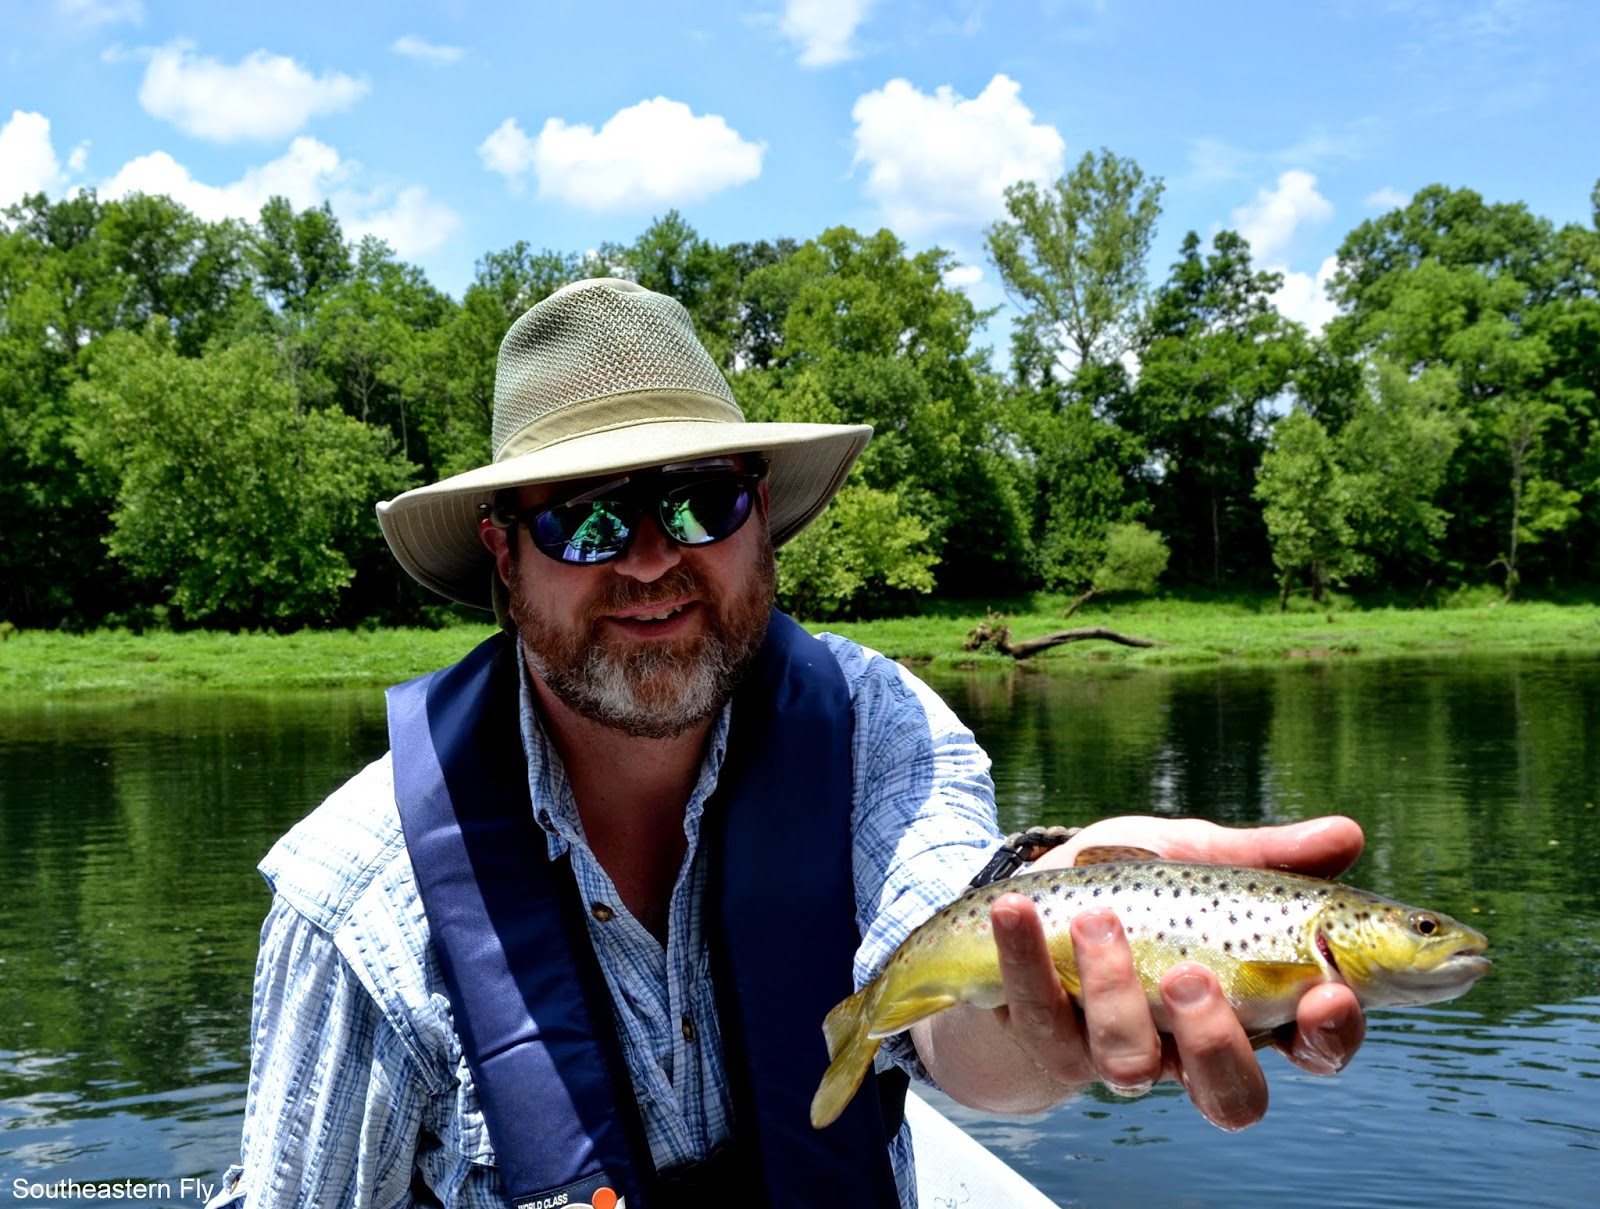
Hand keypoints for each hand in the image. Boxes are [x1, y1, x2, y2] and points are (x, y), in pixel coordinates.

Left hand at [988, 815, 1366, 1129]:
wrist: (1016, 908)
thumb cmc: (1119, 884)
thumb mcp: (1190, 855)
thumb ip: (1262, 852)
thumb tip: (1348, 833)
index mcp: (1245, 1002)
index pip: (1313, 1046)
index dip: (1331, 1035)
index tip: (1329, 993)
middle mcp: (1186, 1046)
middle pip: (1233, 1097)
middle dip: (1216, 1044)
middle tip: (1191, 975)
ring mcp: (1115, 1053)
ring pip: (1130, 1064)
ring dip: (1112, 989)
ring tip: (1096, 920)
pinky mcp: (1046, 1044)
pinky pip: (1041, 1019)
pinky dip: (1027, 959)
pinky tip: (1017, 909)